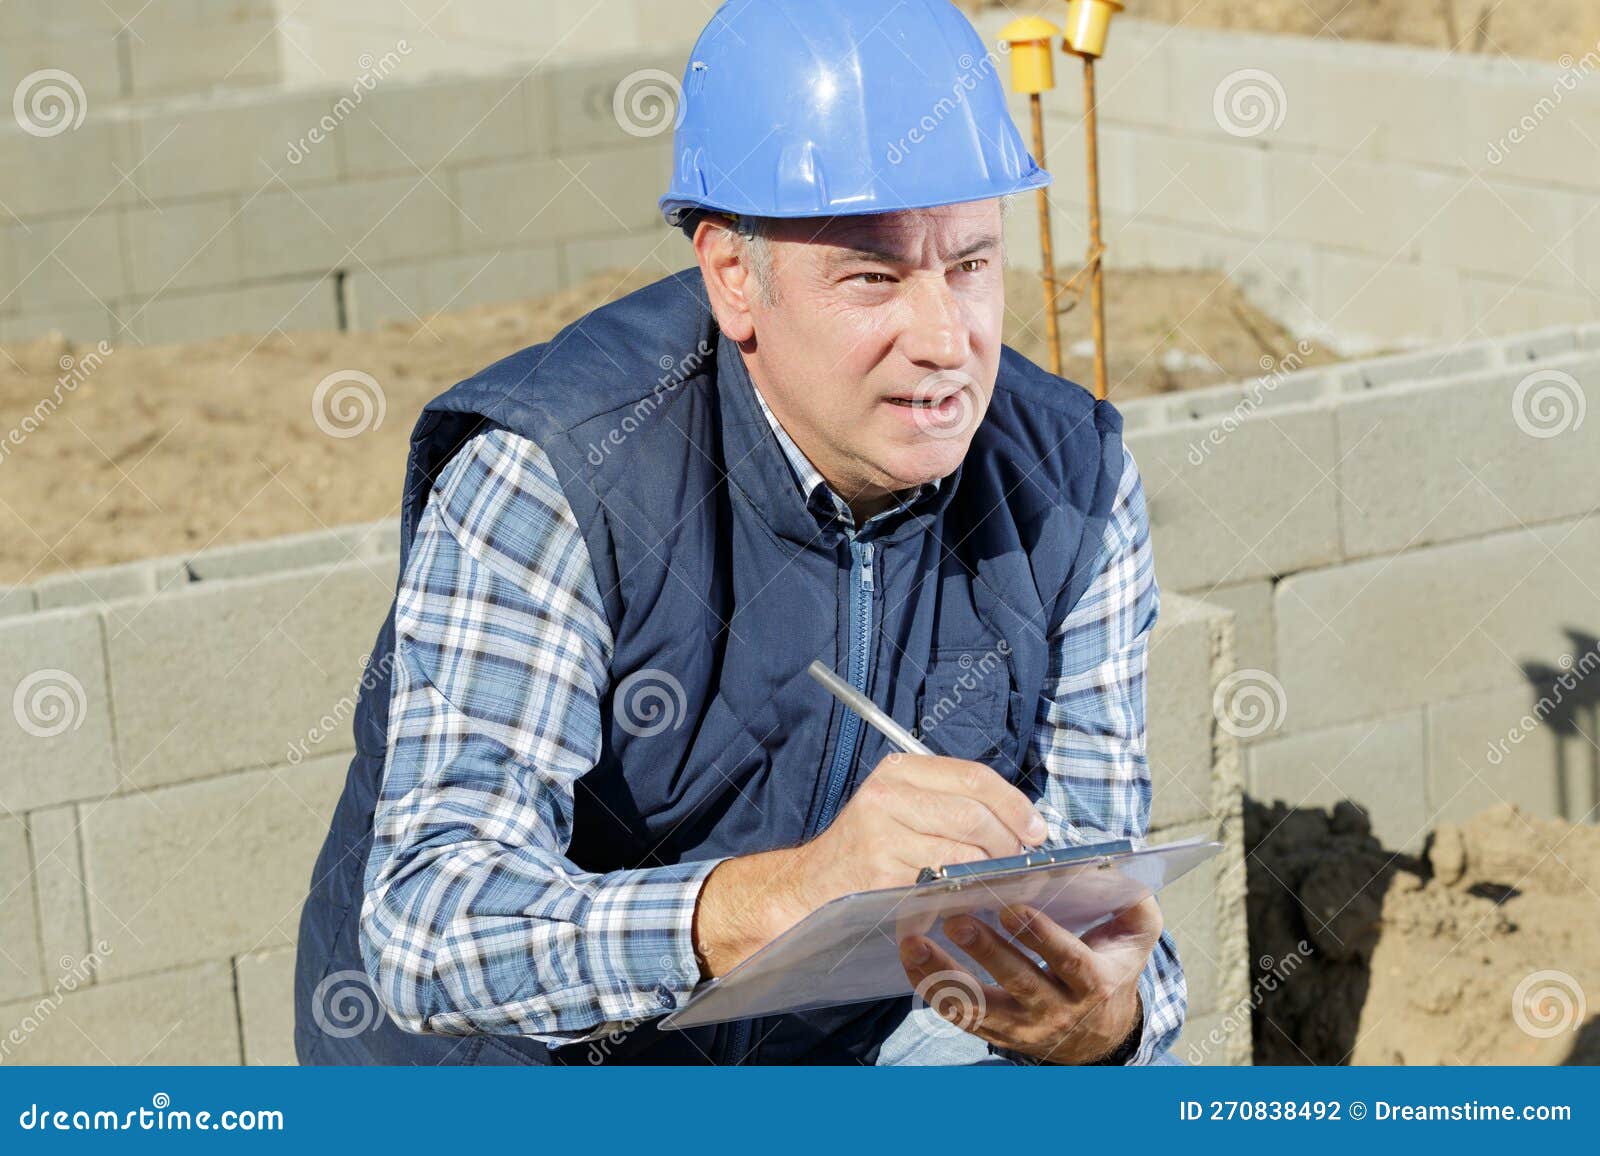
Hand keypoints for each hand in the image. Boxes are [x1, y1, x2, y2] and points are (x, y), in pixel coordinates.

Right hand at [692, 754, 1043, 976]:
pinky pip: (945, 882)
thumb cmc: (866, 852)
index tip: (1035, 828)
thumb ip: (950, 804)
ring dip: (993, 872)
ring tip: (998, 883)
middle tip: (1021, 863)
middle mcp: (889, 794)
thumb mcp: (900, 809)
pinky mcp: (882, 872)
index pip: (974, 777)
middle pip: (975, 813)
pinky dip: (968, 893)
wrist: (809, 888)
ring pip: (965, 850)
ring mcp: (883, 833)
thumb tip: (1020, 820)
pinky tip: (971, 899)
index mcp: (900, 771)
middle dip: (1009, 843)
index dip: (1014, 804)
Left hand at [897, 896, 1163, 1063]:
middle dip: (987, 950)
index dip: (1040, 935)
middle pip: (1019, 982)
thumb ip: (1133, 901)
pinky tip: (910, 957)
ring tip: (914, 942)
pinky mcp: (994, 1032)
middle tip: (957, 919)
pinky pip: (958, 1014)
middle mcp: (1056, 1009)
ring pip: (979, 1005)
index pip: (1067, 960)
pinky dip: (931, 987)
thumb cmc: (1111, 965)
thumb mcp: (1135, 935)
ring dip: (944, 973)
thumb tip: (1115, 868)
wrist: (1099, 1032)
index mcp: (1093, 981)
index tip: (1011, 906)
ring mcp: (1022, 1025)